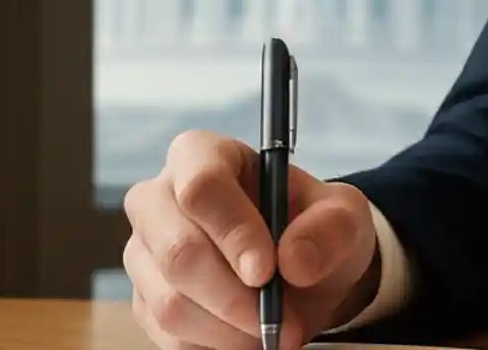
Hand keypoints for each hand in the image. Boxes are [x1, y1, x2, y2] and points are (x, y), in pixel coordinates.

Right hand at [123, 131, 379, 349]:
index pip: (201, 186)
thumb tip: (294, 260)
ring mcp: (145, 253)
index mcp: (201, 155)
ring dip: (231, 328)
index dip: (234, 231)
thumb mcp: (343, 217)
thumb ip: (329, 229)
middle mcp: (158, 199)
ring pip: (171, 302)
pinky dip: (218, 345)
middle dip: (235, 295)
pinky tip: (248, 336)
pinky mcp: (145, 301)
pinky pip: (170, 336)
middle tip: (282, 319)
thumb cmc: (314, 228)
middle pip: (177, 251)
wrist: (301, 271)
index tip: (267, 270)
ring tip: (275, 329)